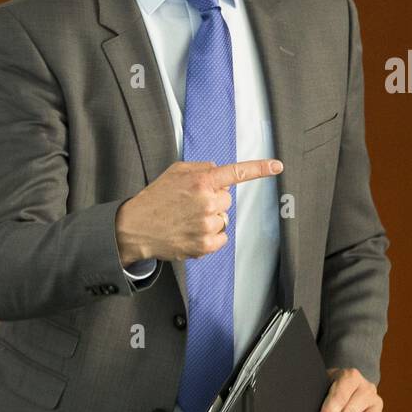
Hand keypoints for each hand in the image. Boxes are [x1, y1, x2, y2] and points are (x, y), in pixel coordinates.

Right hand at [115, 158, 282, 262]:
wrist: (134, 228)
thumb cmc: (155, 198)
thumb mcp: (175, 172)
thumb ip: (201, 168)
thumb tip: (221, 172)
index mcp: (201, 181)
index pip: (235, 173)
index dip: (259, 169)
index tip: (277, 166)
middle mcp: (206, 202)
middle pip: (227, 200)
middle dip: (214, 200)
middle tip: (190, 205)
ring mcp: (206, 225)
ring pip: (224, 219)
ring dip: (210, 219)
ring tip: (187, 220)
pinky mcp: (204, 245)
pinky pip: (221, 238)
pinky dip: (211, 236)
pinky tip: (191, 232)